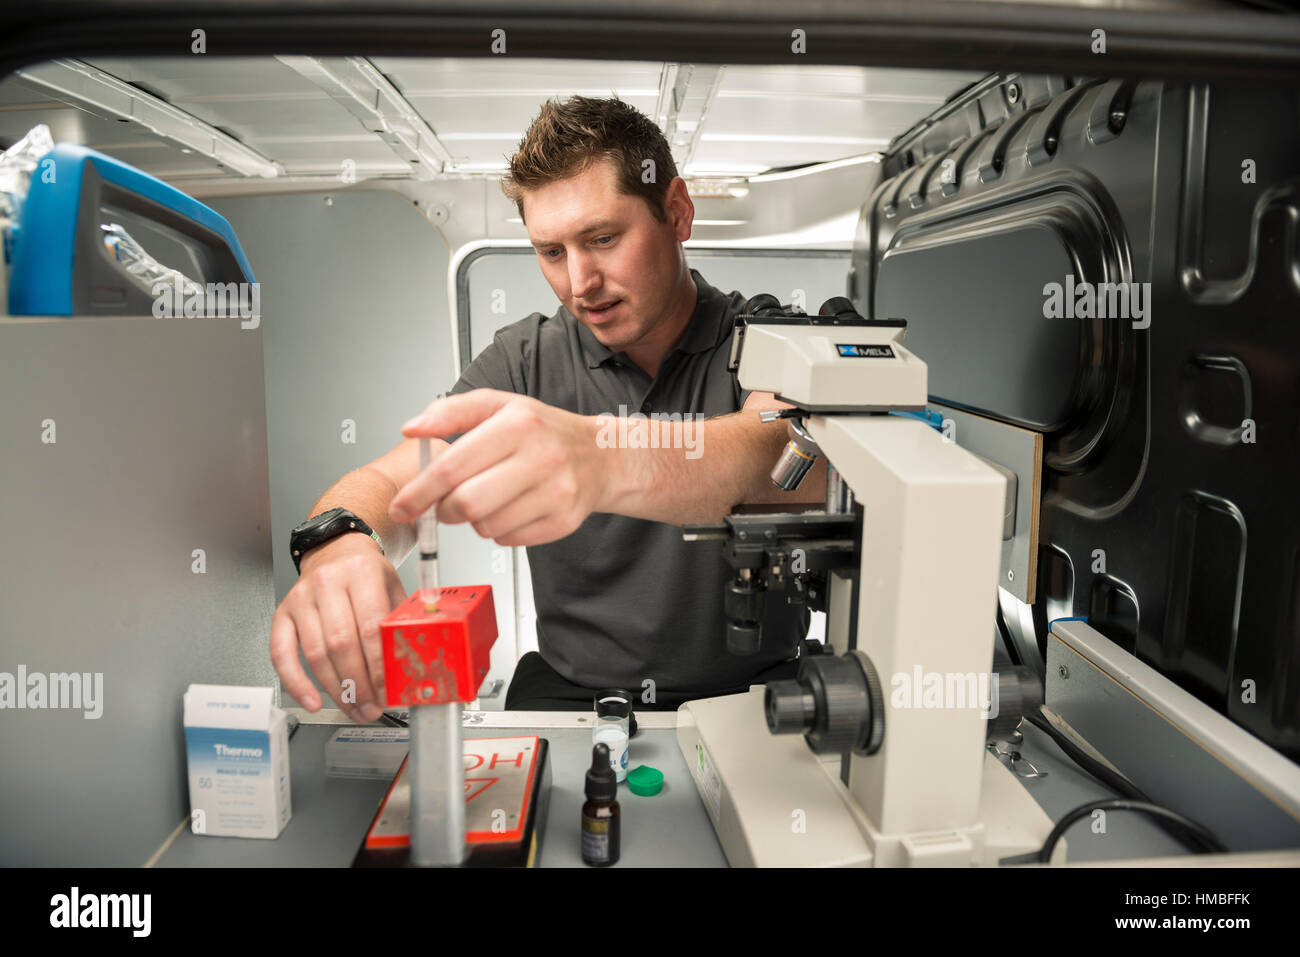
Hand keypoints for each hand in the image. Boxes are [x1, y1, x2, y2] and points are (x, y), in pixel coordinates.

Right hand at [269, 534, 406, 721]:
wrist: (336, 552)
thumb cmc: (367, 574)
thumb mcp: (393, 587)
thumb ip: (400, 623)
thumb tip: (412, 667)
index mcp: (361, 573)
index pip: (371, 627)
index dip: (378, 666)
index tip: (388, 691)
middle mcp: (327, 582)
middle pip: (341, 644)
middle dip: (358, 684)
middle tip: (372, 707)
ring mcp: (300, 598)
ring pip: (315, 653)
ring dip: (336, 689)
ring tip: (354, 708)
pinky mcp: (282, 612)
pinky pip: (282, 653)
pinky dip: (296, 682)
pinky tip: (312, 701)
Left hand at [389, 389, 607, 546]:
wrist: (600, 455)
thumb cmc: (543, 431)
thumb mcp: (499, 406)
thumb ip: (451, 411)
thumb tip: (412, 428)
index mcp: (518, 424)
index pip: (452, 467)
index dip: (419, 492)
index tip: (403, 506)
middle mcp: (541, 457)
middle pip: (466, 504)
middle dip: (445, 510)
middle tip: (447, 503)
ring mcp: (556, 493)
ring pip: (486, 526)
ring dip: (475, 520)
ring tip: (489, 498)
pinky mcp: (564, 521)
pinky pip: (509, 540)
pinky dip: (499, 530)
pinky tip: (511, 508)